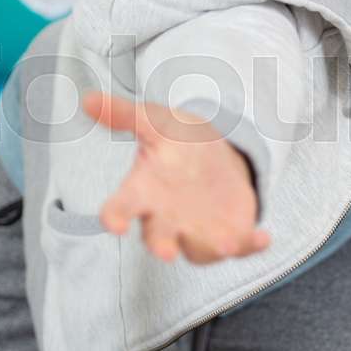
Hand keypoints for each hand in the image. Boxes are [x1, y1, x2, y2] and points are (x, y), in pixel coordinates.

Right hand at [81, 90, 271, 264]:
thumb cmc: (177, 143)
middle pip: (157, 238)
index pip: (121, 208)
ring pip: (198, 249)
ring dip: (210, 247)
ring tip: (226, 244)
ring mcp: (197, 230)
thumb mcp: (156, 123)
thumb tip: (87, 98)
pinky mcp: (228, 234)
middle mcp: (166, 219)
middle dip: (161, 245)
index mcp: (143, 192)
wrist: (218, 154)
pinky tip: (264, 236)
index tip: (113, 223)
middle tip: (165, 252)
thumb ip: (123, 114)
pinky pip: (240, 246)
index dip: (115, 216)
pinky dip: (251, 245)